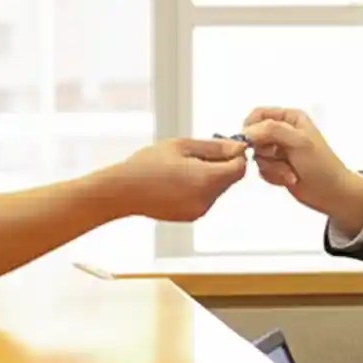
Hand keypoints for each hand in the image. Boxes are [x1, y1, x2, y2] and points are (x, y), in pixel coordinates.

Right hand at [109, 138, 248, 221]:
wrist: (123, 191)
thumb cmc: (148, 164)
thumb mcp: (182, 146)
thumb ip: (215, 147)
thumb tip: (239, 147)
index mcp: (206, 180)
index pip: (239, 168)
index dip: (235, 155)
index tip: (222, 146)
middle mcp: (207, 199)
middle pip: (230, 180)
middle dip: (222, 165)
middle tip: (198, 154)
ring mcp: (199, 210)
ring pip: (218, 189)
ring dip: (210, 176)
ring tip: (183, 167)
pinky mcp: (191, 216)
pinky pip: (205, 198)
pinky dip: (200, 188)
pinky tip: (178, 180)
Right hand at [240, 107, 362, 232]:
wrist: (332, 193)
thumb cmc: (322, 165)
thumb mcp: (298, 142)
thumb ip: (271, 131)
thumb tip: (246, 133)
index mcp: (290, 118)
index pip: (258, 114)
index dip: (251, 128)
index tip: (251, 143)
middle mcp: (283, 131)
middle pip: (254, 137)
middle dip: (265, 153)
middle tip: (281, 158)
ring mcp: (278, 150)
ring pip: (257, 155)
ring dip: (272, 167)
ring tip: (290, 171)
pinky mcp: (276, 166)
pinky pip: (261, 169)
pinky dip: (273, 176)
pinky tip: (289, 178)